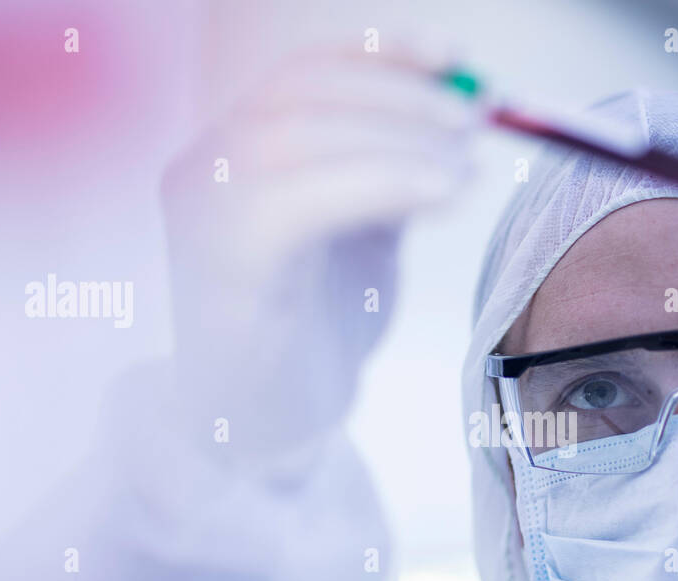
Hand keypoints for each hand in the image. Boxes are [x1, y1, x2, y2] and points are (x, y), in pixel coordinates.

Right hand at [160, 42, 476, 460]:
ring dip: (399, 139)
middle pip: (300, 92)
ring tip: (466, 168)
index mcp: (232, 152)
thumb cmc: (312, 333)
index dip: (380, 53)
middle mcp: (203, 169)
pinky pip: (300, 199)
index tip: (457, 59)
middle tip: (475, 122)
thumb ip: (384, 169)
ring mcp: (201, 214)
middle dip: (401, 98)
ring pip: (296, 136)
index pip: (301, 70)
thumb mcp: (359, 232)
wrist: (263, 430)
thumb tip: (455, 112)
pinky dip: (381, 182)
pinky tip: (442, 196)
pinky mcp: (219, 265)